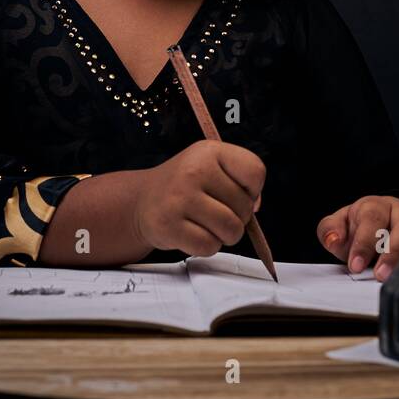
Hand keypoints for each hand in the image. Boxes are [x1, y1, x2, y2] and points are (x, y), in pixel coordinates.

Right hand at [133, 140, 264, 257]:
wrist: (142, 201)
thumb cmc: (186, 186)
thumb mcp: (211, 167)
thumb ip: (240, 182)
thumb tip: (255, 207)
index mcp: (209, 151)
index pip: (254, 171)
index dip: (253, 189)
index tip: (237, 192)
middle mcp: (193, 170)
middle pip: (245, 206)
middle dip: (237, 217)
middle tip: (215, 211)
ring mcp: (179, 198)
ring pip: (231, 229)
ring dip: (224, 235)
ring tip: (206, 224)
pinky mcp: (169, 225)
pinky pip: (209, 246)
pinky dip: (206, 246)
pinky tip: (192, 233)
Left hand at [316, 196, 398, 280]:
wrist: (380, 228)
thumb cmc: (359, 228)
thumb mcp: (340, 226)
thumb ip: (330, 231)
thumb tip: (333, 239)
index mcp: (376, 206)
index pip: (371, 219)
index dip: (364, 243)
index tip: (354, 266)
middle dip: (393, 251)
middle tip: (380, 275)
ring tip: (397, 280)